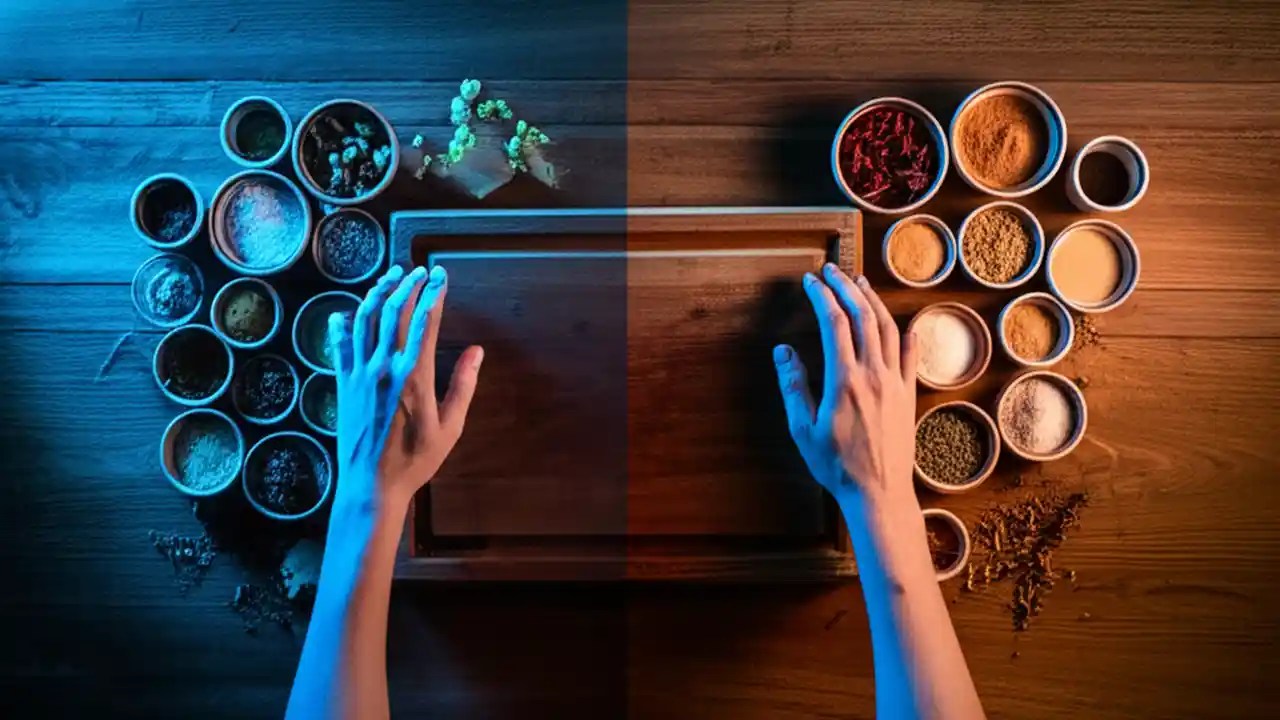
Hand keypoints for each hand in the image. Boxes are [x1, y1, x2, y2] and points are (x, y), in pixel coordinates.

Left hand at [328, 265, 483, 517]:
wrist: (371, 484)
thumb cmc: (416, 460)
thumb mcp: (451, 426)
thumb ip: (463, 386)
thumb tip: (477, 352)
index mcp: (414, 376)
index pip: (425, 321)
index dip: (433, 293)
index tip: (440, 275)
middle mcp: (384, 367)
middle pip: (393, 312)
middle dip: (407, 285)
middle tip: (418, 271)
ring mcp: (360, 374)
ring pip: (365, 320)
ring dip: (378, 294)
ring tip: (390, 278)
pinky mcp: (344, 384)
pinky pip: (340, 345)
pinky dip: (342, 324)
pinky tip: (345, 312)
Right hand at [773, 264, 917, 510]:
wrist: (878, 492)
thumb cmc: (836, 465)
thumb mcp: (802, 429)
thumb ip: (793, 386)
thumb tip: (782, 351)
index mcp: (844, 380)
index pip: (832, 323)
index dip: (821, 296)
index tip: (810, 281)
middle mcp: (873, 374)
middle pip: (862, 316)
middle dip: (846, 287)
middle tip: (832, 270)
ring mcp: (895, 383)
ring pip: (887, 328)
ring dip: (873, 301)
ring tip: (860, 284)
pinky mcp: (908, 394)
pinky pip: (910, 355)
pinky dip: (905, 333)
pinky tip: (902, 322)